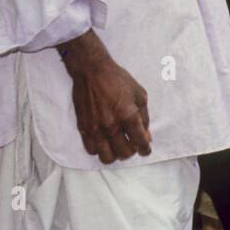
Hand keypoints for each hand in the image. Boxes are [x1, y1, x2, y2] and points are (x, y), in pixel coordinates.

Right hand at [59, 31, 151, 163]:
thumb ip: (144, 117)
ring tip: (118, 145)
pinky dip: (101, 150)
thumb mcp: (139, 94)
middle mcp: (111, 125)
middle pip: (124, 153)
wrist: (91, 71)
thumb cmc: (118, 80)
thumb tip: (146, 136)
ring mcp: (95, 128)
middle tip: (133, 144)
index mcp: (128, 115)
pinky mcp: (83, 128)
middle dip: (132, 151)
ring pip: (107, 157)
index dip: (146, 149)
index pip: (140, 143)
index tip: (146, 149)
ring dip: (116, 154)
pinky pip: (92, 150)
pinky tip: (105, 141)